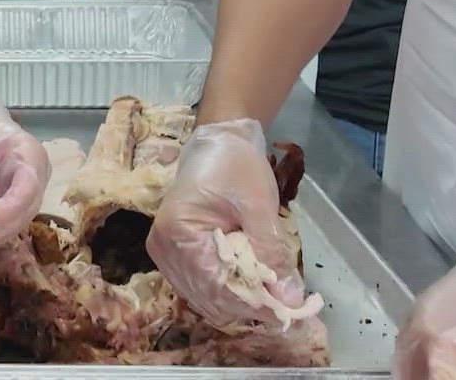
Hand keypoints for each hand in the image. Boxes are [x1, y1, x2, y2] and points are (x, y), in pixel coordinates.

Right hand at [148, 119, 308, 328]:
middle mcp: (163, 248)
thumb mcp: (259, 205)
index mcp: (179, 232)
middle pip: (208, 297)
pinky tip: (249, 285)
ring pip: (203, 297)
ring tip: (271, 296)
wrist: (217, 140)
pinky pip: (199, 286)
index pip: (216, 286)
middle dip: (248, 305)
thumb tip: (291, 300)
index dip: (253, 304)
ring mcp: (164, 253)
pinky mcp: (172, 253)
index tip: (289, 313)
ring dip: (237, 301)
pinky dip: (225, 291)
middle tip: (286, 306)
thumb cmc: (236, 165)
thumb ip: (272, 253)